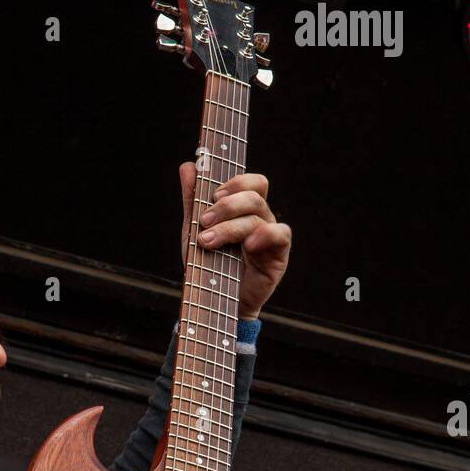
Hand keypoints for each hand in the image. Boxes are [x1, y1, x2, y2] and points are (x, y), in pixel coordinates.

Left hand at [179, 164, 290, 319]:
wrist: (215, 304)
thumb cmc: (208, 266)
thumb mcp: (194, 232)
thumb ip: (193, 201)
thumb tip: (188, 166)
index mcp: (243, 209)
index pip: (250, 182)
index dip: (235, 181)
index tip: (213, 193)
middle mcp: (260, 218)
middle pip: (254, 195)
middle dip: (227, 205)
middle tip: (203, 221)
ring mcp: (270, 235)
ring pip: (258, 215)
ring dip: (230, 226)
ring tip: (208, 242)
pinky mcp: (278, 254)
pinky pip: (280, 234)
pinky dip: (264, 235)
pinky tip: (247, 245)